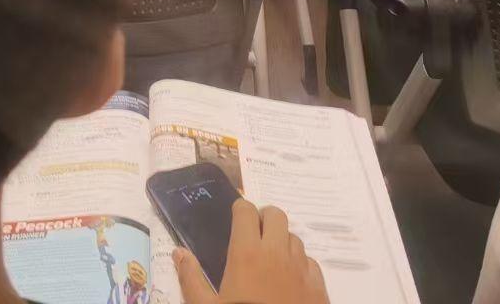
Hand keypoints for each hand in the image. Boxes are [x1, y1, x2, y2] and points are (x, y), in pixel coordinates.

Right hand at [175, 201, 328, 303]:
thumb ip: (191, 278)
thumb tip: (179, 253)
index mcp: (247, 253)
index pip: (246, 210)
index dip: (239, 211)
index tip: (235, 221)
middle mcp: (277, 254)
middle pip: (276, 215)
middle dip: (264, 219)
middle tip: (254, 236)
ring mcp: (302, 270)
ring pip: (294, 238)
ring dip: (282, 243)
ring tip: (271, 263)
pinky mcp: (319, 288)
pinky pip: (311, 263)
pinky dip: (300, 266)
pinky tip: (290, 282)